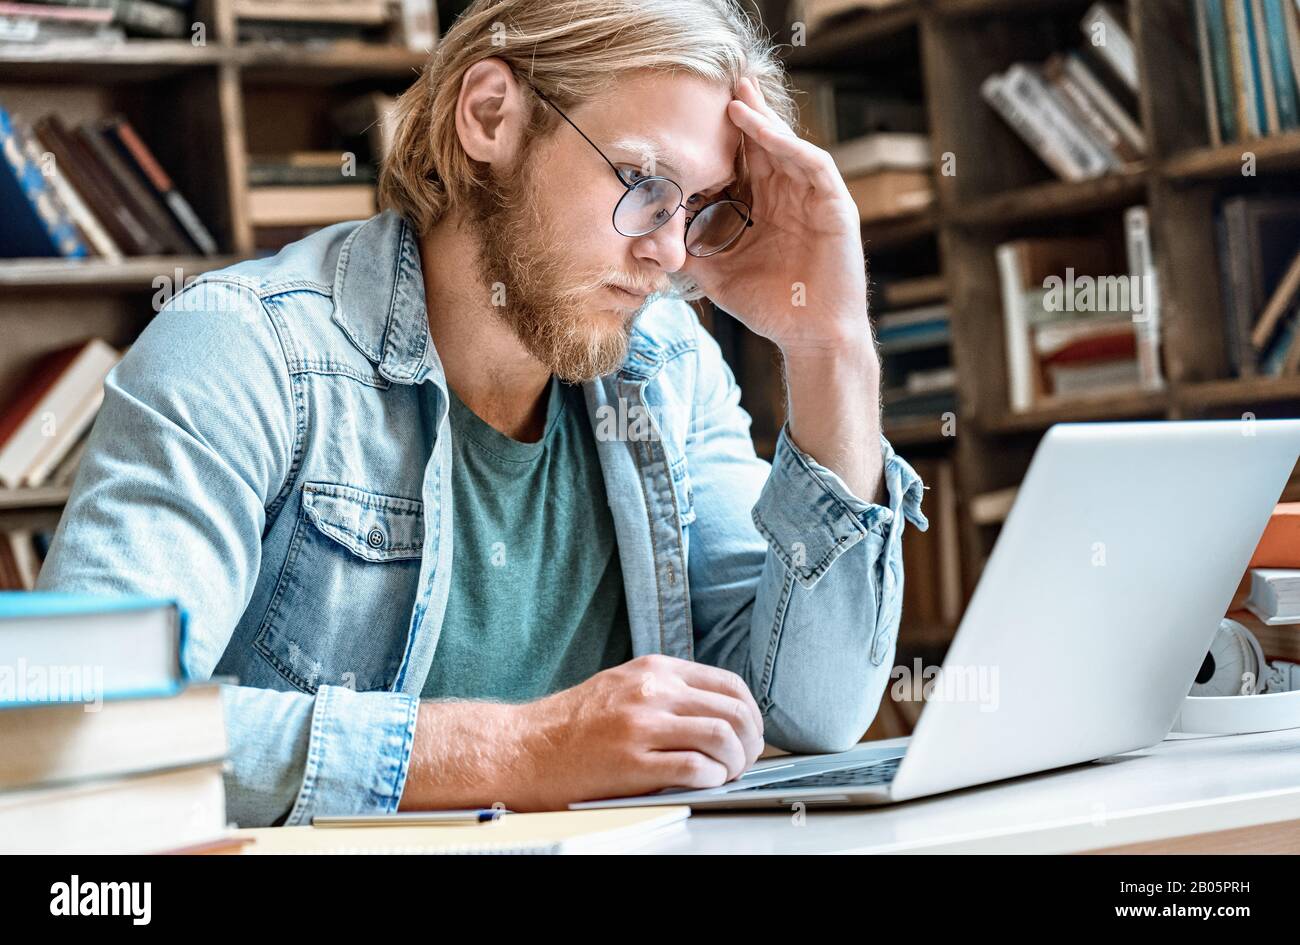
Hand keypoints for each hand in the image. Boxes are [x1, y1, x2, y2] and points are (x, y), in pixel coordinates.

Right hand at [509, 654, 764, 809]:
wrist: (522, 748)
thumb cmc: (570, 725)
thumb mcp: (623, 686)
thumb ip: (667, 691)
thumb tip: (718, 714)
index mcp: (654, 670)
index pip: (729, 684)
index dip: (751, 714)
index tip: (750, 734)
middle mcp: (652, 690)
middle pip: (733, 711)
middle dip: (751, 742)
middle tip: (745, 761)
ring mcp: (641, 725)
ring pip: (720, 737)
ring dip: (735, 763)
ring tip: (726, 775)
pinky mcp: (631, 762)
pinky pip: (694, 768)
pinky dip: (712, 779)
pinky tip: (706, 784)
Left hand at [681, 76, 870, 356]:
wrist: (810, 338)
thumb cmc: (770, 308)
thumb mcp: (718, 275)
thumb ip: (689, 253)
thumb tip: (648, 239)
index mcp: (767, 208)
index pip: (744, 161)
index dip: (723, 136)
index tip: (694, 112)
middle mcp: (791, 196)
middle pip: (766, 143)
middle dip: (744, 112)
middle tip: (720, 80)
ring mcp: (814, 199)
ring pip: (788, 146)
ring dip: (762, 121)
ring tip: (736, 97)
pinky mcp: (835, 206)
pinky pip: (812, 164)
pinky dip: (787, 145)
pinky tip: (761, 132)